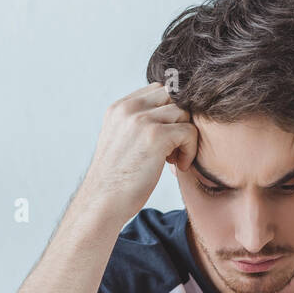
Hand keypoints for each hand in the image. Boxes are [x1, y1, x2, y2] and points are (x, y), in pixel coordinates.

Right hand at [78, 82, 198, 226]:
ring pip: (184, 113)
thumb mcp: (121, 141)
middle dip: (181, 120)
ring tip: (174, 160)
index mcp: (119, 107)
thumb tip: (171, 117)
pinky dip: (190, 151)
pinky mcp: (156, 135)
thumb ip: (137, 124)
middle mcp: (128, 108)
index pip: (158, 90)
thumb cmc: (116, 180)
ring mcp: (141, 120)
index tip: (165, 139)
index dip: (170, 112)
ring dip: (186, 137)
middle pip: (174, 96)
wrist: (103, 202)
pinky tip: (178, 167)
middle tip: (174, 149)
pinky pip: (189, 131)